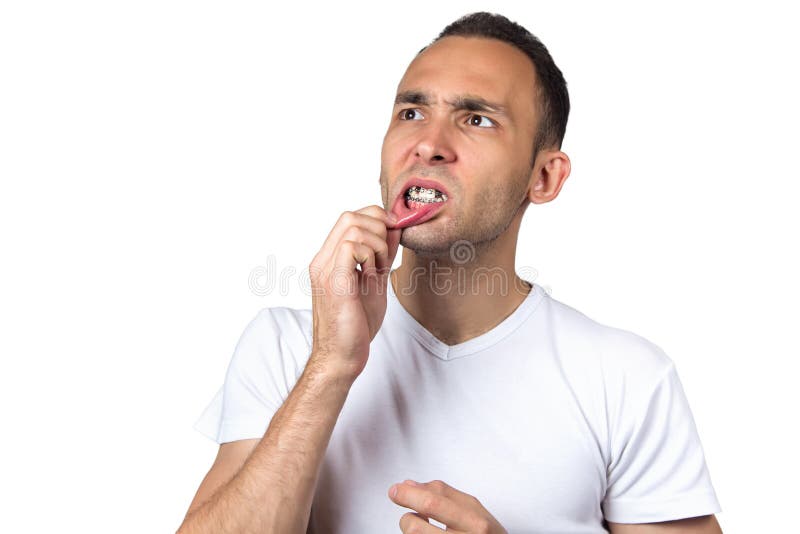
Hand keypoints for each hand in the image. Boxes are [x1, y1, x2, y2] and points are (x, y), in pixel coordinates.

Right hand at [308, 205, 400, 378]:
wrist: (341, 357)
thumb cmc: (356, 325)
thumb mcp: (374, 281)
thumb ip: (382, 255)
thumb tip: (395, 229)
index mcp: (329, 259)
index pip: (350, 217)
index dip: (376, 218)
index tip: (394, 235)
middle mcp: (322, 260)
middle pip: (350, 216)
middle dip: (379, 227)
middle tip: (386, 256)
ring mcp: (325, 269)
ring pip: (353, 226)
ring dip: (377, 244)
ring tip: (378, 269)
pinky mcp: (334, 281)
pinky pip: (352, 246)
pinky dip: (370, 254)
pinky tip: (372, 274)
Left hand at [388, 479, 507, 532]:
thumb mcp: (474, 510)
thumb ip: (444, 494)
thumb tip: (411, 485)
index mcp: (475, 522)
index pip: (433, 502)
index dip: (409, 494)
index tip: (397, 490)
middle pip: (416, 527)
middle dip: (405, 516)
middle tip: (401, 506)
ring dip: (411, 530)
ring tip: (420, 526)